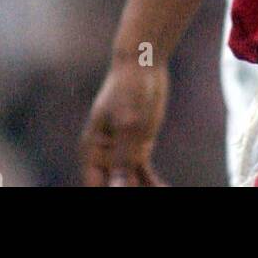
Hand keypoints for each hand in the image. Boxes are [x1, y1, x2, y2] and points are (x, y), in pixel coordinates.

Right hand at [80, 58, 169, 186]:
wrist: (142, 65)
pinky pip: (144, 175)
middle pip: (114, 186)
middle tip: (149, 191)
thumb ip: (124, 156)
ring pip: (130, 183)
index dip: (108, 192)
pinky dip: (153, 184)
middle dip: (128, 190)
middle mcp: (104, 155)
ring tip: (162, 192)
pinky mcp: (139, 148)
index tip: (127, 189)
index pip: (95, 185)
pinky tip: (165, 188)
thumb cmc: (128, 87)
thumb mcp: (128, 122)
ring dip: (142, 190)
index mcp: (92, 149)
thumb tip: (119, 187)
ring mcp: (122, 152)